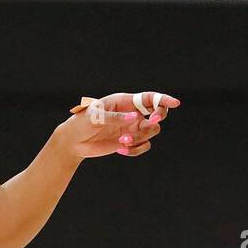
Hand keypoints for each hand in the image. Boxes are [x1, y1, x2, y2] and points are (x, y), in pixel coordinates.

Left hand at [55, 91, 180, 158]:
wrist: (73, 142)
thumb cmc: (81, 123)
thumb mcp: (95, 117)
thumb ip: (115, 117)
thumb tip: (136, 118)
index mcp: (124, 101)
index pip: (149, 98)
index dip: (163, 100)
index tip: (175, 103)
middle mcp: (131, 113)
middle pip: (157, 114)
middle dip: (158, 118)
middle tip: (151, 122)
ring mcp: (131, 128)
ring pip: (151, 132)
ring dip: (140, 138)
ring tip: (122, 140)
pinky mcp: (128, 141)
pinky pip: (143, 146)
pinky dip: (136, 149)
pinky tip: (120, 150)